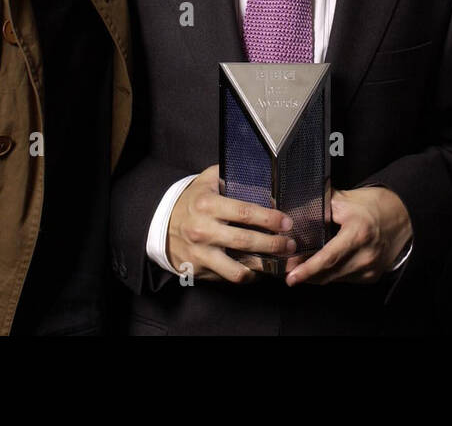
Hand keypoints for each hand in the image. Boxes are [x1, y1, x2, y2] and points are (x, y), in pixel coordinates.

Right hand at [166, 165, 295, 283]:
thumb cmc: (192, 200)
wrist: (162, 225)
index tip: (286, 222)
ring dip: (264, 267)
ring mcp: (201, 254)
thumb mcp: (207, 180)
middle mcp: (203, 230)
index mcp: (208, 205)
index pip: (245, 212)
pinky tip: (260, 270)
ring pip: (238, 269)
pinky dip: (248, 276)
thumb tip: (262, 174)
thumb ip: (232, 175)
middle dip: (274, 244)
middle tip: (290, 244)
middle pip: (246, 241)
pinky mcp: (200, 270)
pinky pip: (229, 277)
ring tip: (279, 262)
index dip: (269, 219)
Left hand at [284, 186, 411, 285]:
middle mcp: (365, 255)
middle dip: (306, 275)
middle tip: (286, 271)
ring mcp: (369, 269)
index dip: (308, 269)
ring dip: (317, 276)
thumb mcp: (347, 200)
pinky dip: (332, 274)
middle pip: (328, 273)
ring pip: (335, 279)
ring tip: (300, 269)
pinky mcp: (371, 276)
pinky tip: (323, 267)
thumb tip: (296, 206)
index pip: (328, 258)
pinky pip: (345, 279)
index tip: (292, 276)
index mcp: (357, 234)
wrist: (405, 217)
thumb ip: (321, 204)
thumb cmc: (376, 206)